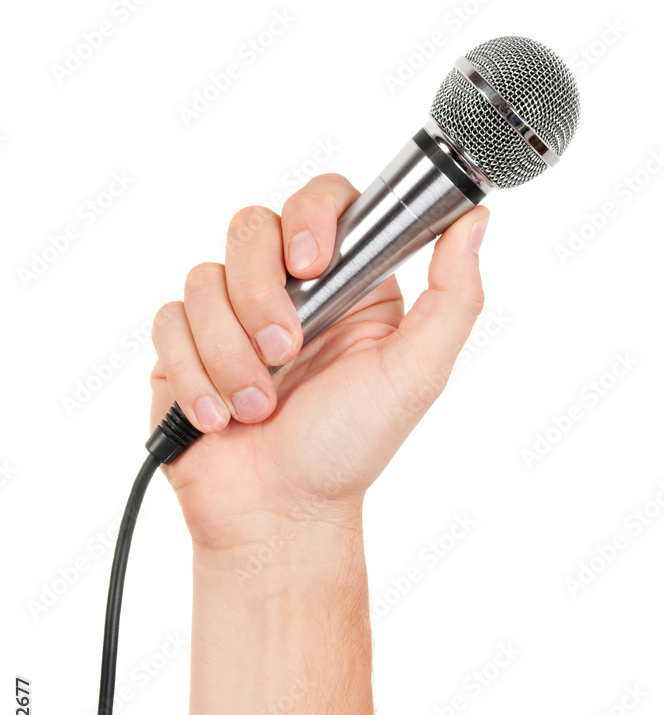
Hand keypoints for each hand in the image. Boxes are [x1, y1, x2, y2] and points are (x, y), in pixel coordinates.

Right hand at [150, 173, 488, 552]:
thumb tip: (473, 222)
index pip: (323, 200)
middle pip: (251, 226)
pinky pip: (169, 321)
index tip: (309, 265)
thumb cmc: (348, 449)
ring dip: (230, 353)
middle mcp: (286, 290)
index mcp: (346, 284)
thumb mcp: (416, 374)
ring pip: (204, 278)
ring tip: (258, 407)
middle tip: (285, 354)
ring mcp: (229, 315)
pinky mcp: (184, 346)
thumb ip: (453, 298)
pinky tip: (219, 418)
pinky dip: (195, 375)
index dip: (309, 217)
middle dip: (261, 296)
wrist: (276, 514)